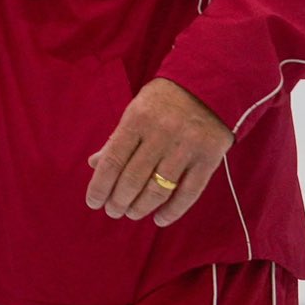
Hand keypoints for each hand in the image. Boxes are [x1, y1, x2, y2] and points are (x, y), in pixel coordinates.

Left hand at [86, 78, 233, 227]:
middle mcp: (161, 134)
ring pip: (159, 189)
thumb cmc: (164, 101)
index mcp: (137, 120)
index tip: (93, 202)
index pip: (113, 160)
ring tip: (131, 213)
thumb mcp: (136, 111)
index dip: (100, 185)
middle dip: (119, 200)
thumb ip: (117, 139)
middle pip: (134, 178)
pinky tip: (160, 219)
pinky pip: (189, 192)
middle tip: (112, 211)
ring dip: (141, 207)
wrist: (210, 85)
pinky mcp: (208, 158)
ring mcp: (186, 147)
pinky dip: (173, 211)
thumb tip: (94, 165)